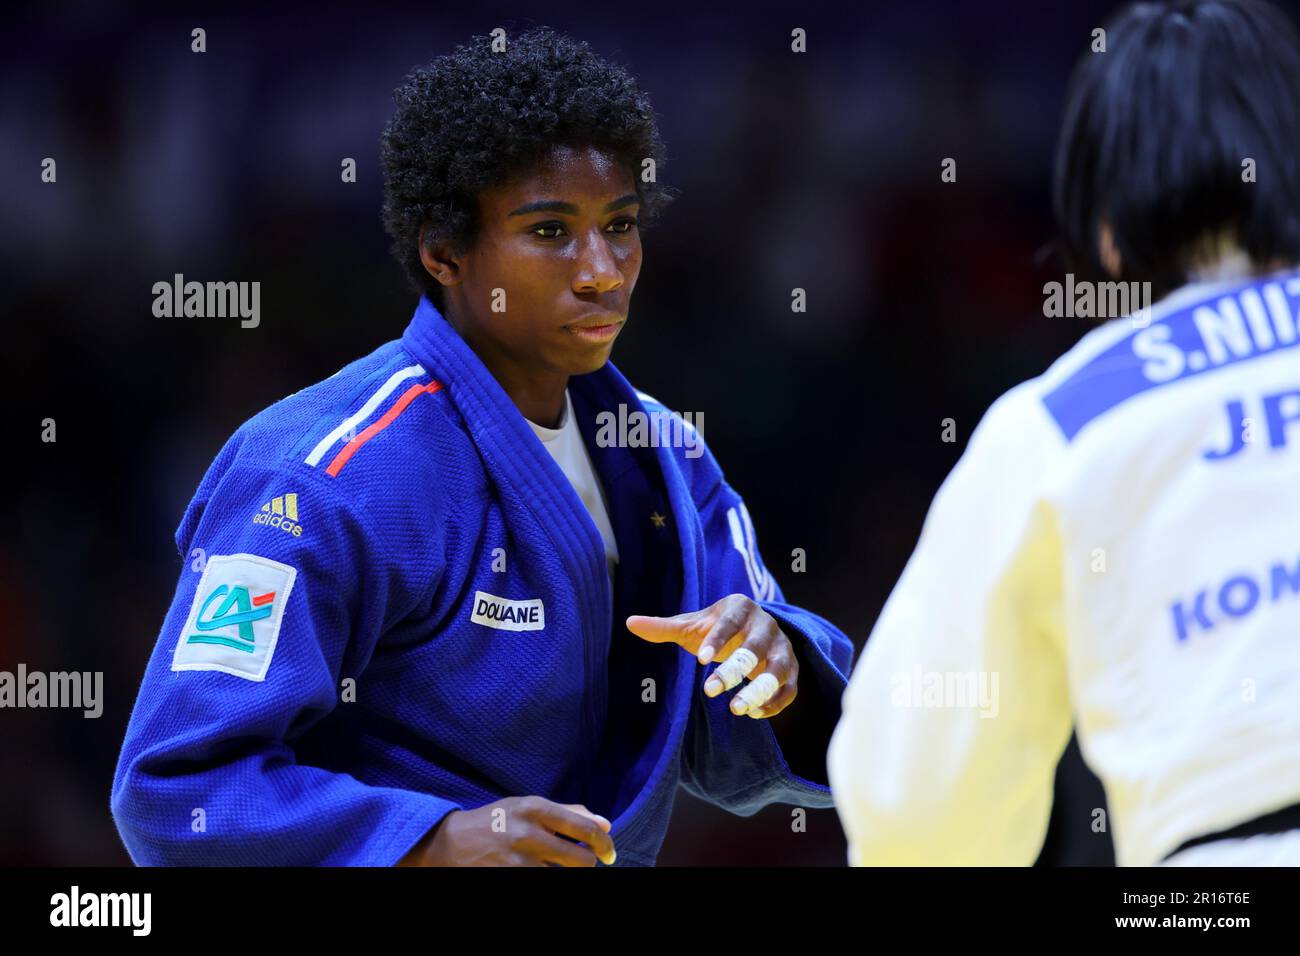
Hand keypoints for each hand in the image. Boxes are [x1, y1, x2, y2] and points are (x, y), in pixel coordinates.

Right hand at [396, 796, 615, 865]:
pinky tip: (544, 872)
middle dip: (589, 864)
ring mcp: (517, 860)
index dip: (604, 843)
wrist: (452, 842)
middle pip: (580, 859)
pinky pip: (545, 883)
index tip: (609, 853)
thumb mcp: (528, 806)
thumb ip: (568, 812)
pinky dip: (551, 879)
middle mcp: (527, 832)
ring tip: (560, 867)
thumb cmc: (497, 820)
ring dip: (569, 875)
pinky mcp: (510, 877)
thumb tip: (605, 823)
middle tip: (584, 863)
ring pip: (564, 876)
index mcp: (535, 808)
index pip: (585, 827)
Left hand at [626, 594, 798, 718]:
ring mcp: (782, 647)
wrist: (751, 631)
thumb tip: (629, 622)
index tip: (699, 659)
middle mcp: (766, 625)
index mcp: (741, 608)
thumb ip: (664, 627)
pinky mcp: (792, 670)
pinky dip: (776, 702)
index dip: (717, 639)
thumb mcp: (690, 626)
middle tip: (709, 691)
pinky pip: (789, 688)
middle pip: (755, 646)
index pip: (731, 621)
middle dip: (734, 669)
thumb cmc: (716, 628)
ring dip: (760, 689)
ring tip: (736, 709)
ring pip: (778, 668)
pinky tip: (754, 714)